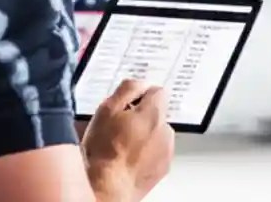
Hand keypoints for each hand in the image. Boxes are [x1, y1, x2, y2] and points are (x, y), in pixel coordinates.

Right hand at [82, 79, 175, 201]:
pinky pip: (157, 152)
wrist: (107, 186)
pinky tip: (128, 158)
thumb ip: (127, 89)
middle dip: (142, 116)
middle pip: (157, 113)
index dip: (140, 95)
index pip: (157, 91)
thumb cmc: (104, 152)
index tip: (128, 103)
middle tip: (120, 126)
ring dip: (144, 135)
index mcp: (154, 113)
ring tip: (122, 145)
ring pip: (157, 133)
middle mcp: (165, 131)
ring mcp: (166, 151)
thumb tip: (138, 83)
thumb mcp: (107, 109)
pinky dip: (146, 153)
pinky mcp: (163, 168)